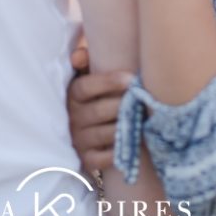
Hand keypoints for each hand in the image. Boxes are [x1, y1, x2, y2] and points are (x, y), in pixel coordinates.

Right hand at [67, 40, 130, 174]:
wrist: (87, 127)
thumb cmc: (96, 92)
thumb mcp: (87, 74)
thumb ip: (85, 60)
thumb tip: (79, 56)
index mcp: (72, 95)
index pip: (85, 87)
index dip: (108, 82)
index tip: (131, 79)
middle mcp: (72, 119)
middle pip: (98, 111)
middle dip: (122, 105)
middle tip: (143, 99)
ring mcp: (78, 140)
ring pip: (104, 134)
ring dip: (124, 127)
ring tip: (143, 119)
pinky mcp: (86, 159)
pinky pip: (102, 159)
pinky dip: (117, 152)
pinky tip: (132, 143)